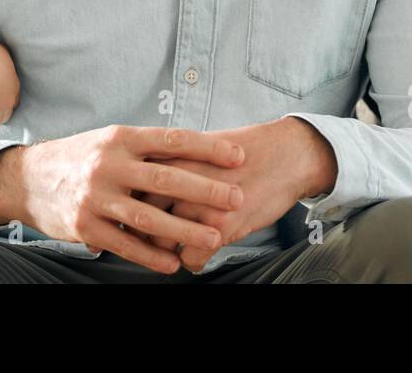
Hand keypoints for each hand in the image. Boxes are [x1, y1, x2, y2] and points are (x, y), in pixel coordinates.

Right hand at [6, 126, 246, 273]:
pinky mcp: (84, 226)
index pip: (171, 140)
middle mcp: (108, 165)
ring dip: (183, 230)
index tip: (237, 156)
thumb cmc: (82, 157)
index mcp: (120, 138)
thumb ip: (148, 148)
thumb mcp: (111, 141)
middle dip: (204, 190)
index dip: (207, 148)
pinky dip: (151, 256)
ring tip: (213, 238)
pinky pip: (124, 244)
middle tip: (236, 198)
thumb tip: (197, 150)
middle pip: (164, 179)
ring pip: (147, 217)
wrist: (28, 179)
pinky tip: (173, 263)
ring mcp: (95, 197)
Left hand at [132, 119, 336, 272]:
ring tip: (173, 252)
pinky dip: (193, 262)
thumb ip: (172, 164)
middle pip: (140, 218)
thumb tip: (146, 182)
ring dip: (166, 253)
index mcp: (172, 157)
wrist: (285, 155)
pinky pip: (191, 259)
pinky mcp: (222, 226)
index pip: (132, 188)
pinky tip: (198, 257)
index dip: (127, 207)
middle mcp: (180, 180)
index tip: (126, 217)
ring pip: (162, 243)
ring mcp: (200, 204)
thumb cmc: (246, 152)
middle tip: (149, 241)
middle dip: (142, 235)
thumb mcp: (201, 148)